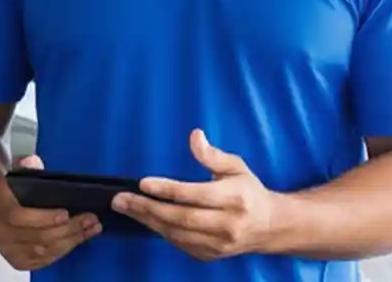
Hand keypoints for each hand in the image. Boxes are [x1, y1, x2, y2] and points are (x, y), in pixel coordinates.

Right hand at [0, 154, 101, 270]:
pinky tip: (77, 240)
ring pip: (41, 252)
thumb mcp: (7, 171)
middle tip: (89, 218)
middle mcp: (0, 231)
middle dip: (67, 230)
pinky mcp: (15, 258)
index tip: (65, 212)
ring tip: (91, 228)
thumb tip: (33, 161)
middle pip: (36, 238)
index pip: (17, 217)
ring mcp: (7, 248)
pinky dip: (61, 252)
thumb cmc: (0, 187)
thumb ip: (22, 166)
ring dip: (70, 242)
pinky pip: (41, 261)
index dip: (43, 218)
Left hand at [112, 129, 277, 261]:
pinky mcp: (210, 255)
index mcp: (235, 198)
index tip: (144, 183)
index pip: (195, 194)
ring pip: (177, 234)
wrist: (269, 226)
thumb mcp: (236, 166)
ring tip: (127, 207)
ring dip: (148, 221)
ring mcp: (219, 244)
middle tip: (122, 199)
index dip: (167, 189)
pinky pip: (180, 244)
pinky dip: (161, 231)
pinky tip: (146, 219)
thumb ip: (213, 155)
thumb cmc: (249, 191)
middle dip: (148, 208)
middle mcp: (227, 224)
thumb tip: (195, 136)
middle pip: (181, 218)